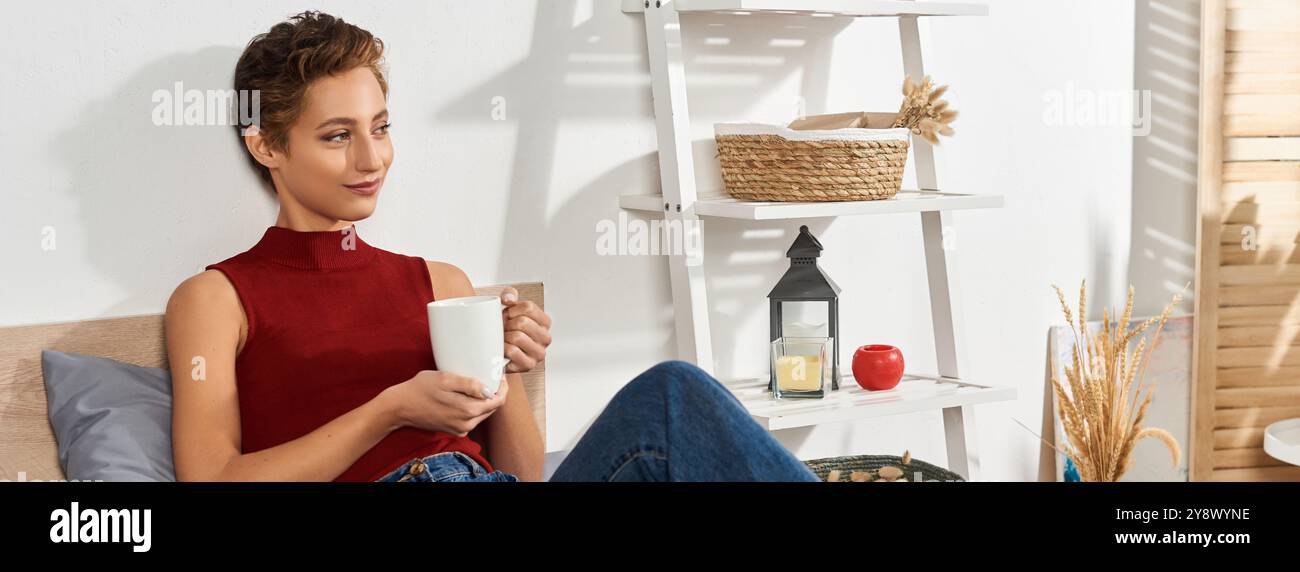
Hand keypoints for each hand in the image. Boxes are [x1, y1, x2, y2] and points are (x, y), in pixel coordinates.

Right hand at [382, 370, 508, 435]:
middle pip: (492, 408)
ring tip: (476, 384)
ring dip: (483, 400)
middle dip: (494, 393)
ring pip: (482, 413)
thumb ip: (469, 384)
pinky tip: (464, 395)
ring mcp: (460, 429)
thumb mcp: (445, 379)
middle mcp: (467, 424)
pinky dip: (473, 407)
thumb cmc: (420, 389)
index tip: (499, 375)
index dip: (502, 388)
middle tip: (489, 376)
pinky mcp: (454, 430)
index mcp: (468, 411)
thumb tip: (488, 388)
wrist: (400, 407)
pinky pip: (471, 418)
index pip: (498, 402)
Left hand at [499, 286, 551, 373]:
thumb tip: (509, 299)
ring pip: (517, 337)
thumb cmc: (505, 328)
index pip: (528, 307)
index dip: (511, 309)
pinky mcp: (529, 365)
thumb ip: (509, 294)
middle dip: (507, 324)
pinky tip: (502, 348)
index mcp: (545, 322)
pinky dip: (503, 348)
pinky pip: (513, 351)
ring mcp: (539, 353)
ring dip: (504, 337)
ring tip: (503, 338)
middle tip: (503, 329)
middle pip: (522, 322)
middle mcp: (546, 338)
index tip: (506, 315)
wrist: (498, 351)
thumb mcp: (508, 307)